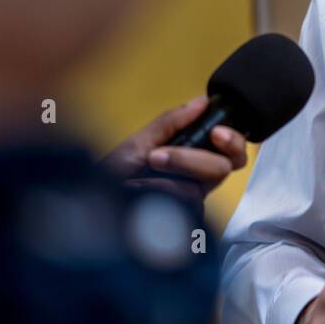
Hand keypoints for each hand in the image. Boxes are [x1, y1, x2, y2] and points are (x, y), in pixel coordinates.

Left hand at [101, 95, 247, 201]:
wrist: (90, 206)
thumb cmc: (113, 174)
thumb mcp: (139, 141)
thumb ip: (172, 122)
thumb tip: (202, 101)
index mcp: (195, 159)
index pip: (231, 151)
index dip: (234, 140)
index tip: (218, 131)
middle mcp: (198, 181)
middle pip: (226, 165)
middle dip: (194, 156)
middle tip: (161, 154)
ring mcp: (191, 202)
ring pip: (203, 182)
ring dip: (174, 166)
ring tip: (146, 165)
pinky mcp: (182, 222)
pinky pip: (184, 200)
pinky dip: (159, 188)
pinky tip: (141, 189)